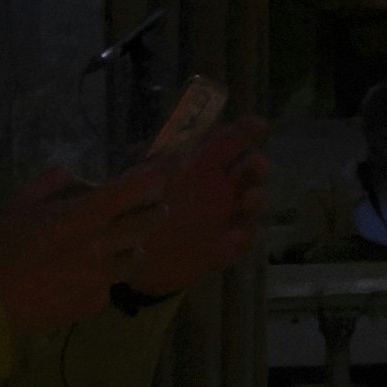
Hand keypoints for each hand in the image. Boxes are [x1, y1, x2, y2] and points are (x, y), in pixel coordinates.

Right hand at [0, 164, 170, 335]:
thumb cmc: (7, 244)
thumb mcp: (25, 199)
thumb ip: (59, 181)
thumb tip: (87, 181)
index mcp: (83, 215)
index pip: (134, 188)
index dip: (161, 172)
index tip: (178, 161)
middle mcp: (100, 245)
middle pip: (149, 221)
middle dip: (155, 209)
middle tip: (152, 206)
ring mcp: (101, 277)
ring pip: (136, 256)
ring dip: (130, 245)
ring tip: (110, 244)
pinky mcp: (96, 302)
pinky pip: (112, 284)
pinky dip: (104, 276)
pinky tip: (81, 276)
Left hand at [136, 117, 273, 292]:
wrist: (125, 260)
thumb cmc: (132, 214)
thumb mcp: (139, 182)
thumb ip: (164, 166)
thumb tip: (194, 146)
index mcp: (198, 167)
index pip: (227, 141)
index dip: (245, 131)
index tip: (260, 125)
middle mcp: (216, 189)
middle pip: (250, 170)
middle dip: (257, 166)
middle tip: (255, 165)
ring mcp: (223, 218)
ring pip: (254, 203)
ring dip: (256, 199)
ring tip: (246, 200)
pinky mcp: (223, 249)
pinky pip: (247, 239)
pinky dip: (246, 236)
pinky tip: (234, 237)